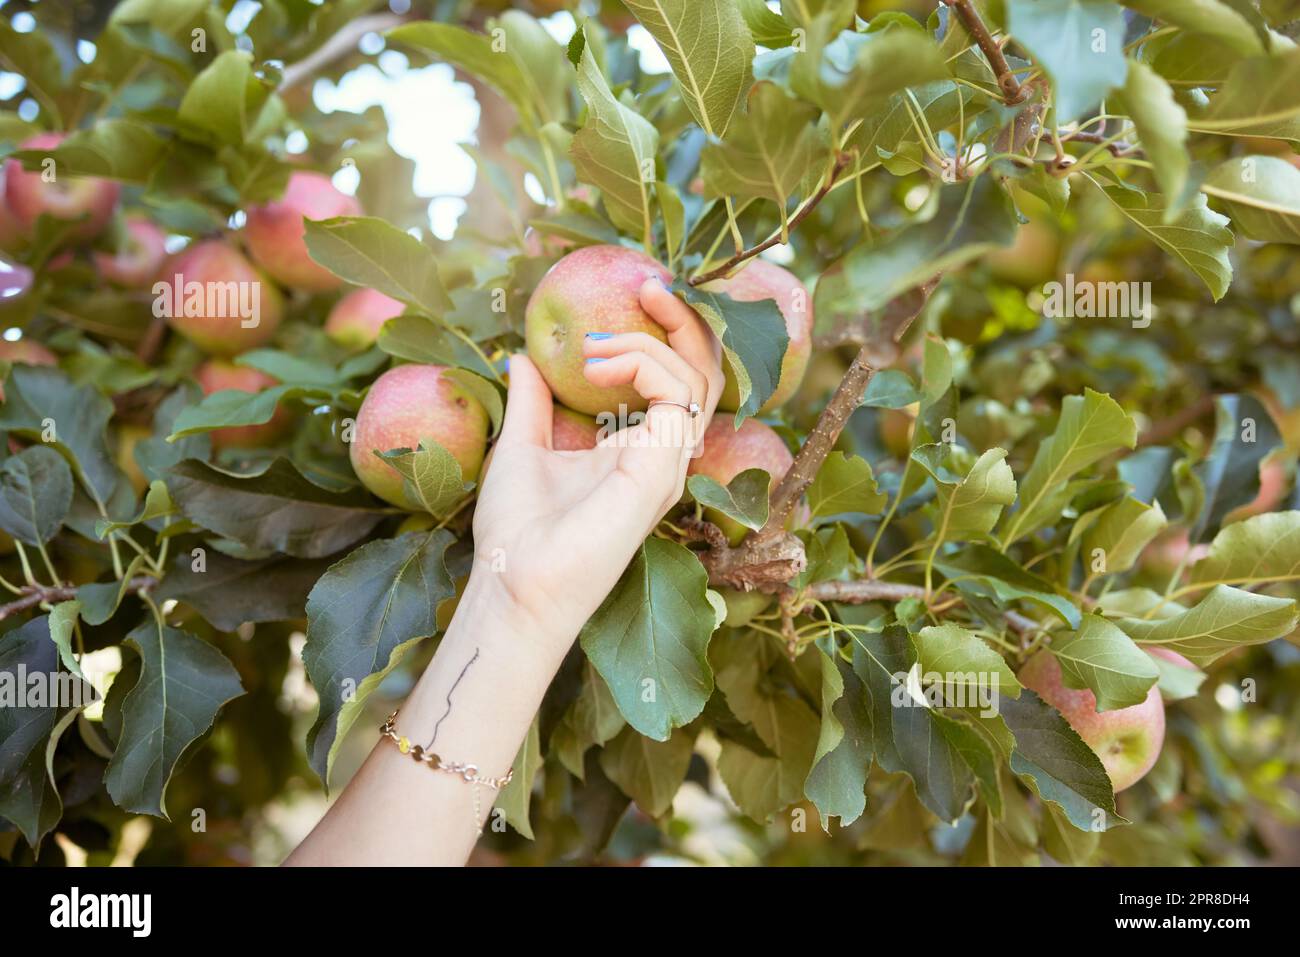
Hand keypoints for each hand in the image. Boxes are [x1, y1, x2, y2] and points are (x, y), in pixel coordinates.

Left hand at [468, 278, 723, 657]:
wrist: (513, 584)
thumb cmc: (517, 532)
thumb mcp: (521, 447)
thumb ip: (533, 403)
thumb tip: (523, 356)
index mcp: (638, 450)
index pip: (675, 379)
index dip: (664, 333)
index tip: (630, 296)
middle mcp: (664, 455)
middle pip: (705, 370)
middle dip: (685, 317)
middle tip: (647, 283)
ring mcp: (669, 463)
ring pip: (698, 374)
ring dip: (650, 337)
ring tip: (594, 345)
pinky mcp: (662, 467)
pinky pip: (675, 390)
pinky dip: (642, 361)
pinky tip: (595, 367)